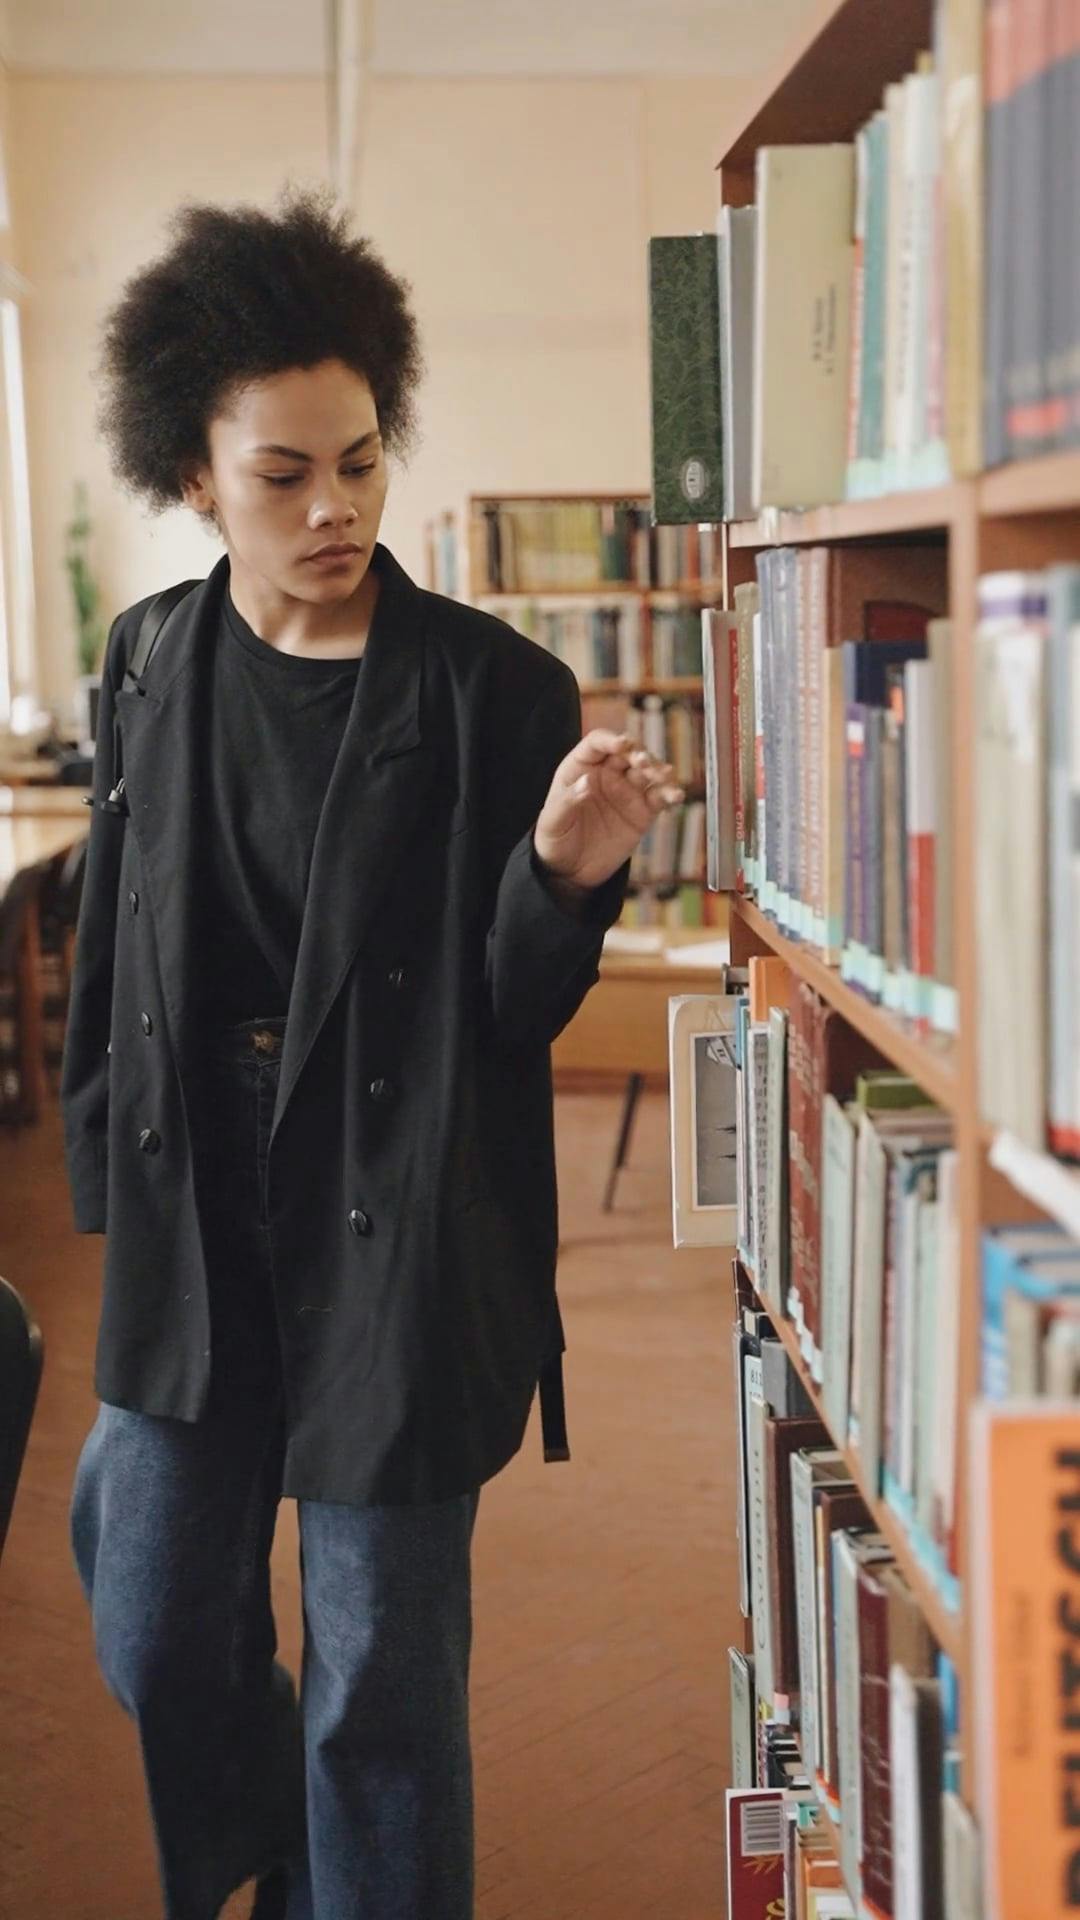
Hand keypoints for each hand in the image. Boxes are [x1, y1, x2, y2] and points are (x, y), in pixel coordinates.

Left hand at [533, 728, 685, 893]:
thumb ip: (566, 801)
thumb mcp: (551, 822)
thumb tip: (586, 782)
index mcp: (581, 768)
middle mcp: (607, 774)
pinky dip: (669, 794)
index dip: (611, 739)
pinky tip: (676, 795)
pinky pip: (659, 798)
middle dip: (640, 754)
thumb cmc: (554, 841)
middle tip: (644, 763)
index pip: (598, 743)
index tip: (622, 745)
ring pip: (648, 772)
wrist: (570, 871)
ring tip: (665, 776)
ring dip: (659, 770)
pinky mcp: (643, 812)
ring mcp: (627, 791)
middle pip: (629, 753)